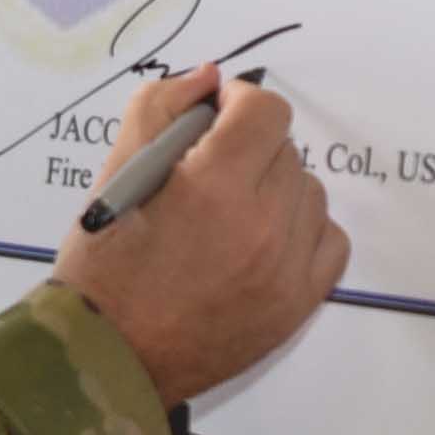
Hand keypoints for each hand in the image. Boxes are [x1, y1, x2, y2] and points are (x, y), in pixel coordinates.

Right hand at [52, 66, 347, 409]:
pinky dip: (303, 231)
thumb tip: (209, 78)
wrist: (111, 357)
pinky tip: (265, 240)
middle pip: (285, 151)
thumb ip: (159, 109)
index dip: (239, 103)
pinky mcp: (298, 305)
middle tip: (210, 173)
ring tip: (234, 210)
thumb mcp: (115, 174)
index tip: (216, 116)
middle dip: (250, 148)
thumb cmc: (104, 267)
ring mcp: (286, 270)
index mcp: (214, 187)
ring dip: (278, 188)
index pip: (265, 112)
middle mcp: (262, 226)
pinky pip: (330, 241)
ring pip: (310, 193)